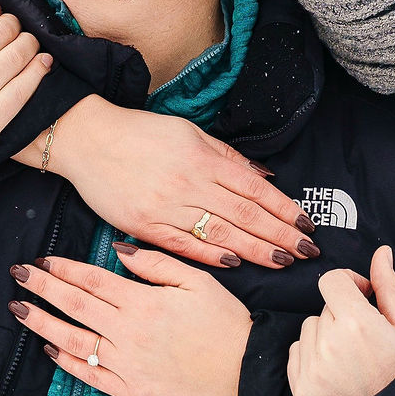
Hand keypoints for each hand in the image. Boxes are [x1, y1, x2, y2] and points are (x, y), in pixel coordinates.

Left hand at [8, 242, 251, 395]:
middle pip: (76, 305)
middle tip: (19, 275)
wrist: (247, 375)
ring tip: (20, 310)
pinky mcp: (133, 391)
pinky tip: (52, 350)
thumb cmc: (227, 324)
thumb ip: (156, 264)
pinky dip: (69, 363)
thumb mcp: (199, 281)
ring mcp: (129, 364)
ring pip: (75, 340)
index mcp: (144, 302)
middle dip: (44, 288)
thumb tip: (120, 251)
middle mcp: (130, 332)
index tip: (44, 260)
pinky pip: (93, 375)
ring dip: (43, 323)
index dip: (65, 269)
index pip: (93, 281)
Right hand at [15, 98, 316, 272]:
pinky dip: (213, 255)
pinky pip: (185, 245)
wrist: (88, 140)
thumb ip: (228, 156)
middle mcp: (189, 183)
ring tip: (282, 261)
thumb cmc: (142, 133)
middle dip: (280, 235)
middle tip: (306, 252)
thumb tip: (267, 176)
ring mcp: (167, 206)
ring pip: (221, 233)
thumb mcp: (189, 132)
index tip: (306, 224)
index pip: (254, 189)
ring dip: (256, 250)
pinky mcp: (146, 225)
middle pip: (245, 214)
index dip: (283, 209)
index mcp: (202, 157)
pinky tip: (236, 263)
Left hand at [288, 247, 394, 395]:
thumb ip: (388, 286)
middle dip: (342, 316)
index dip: (348, 285)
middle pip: (323, 307)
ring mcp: (312, 367)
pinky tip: (337, 375)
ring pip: (309, 330)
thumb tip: (381, 252)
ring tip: (351, 360)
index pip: (331, 281)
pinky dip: (312, 358)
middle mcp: (328, 343)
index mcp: (357, 322)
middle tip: (365, 341)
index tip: (362, 298)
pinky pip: (297, 354)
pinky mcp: (300, 388)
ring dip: (325, 337)